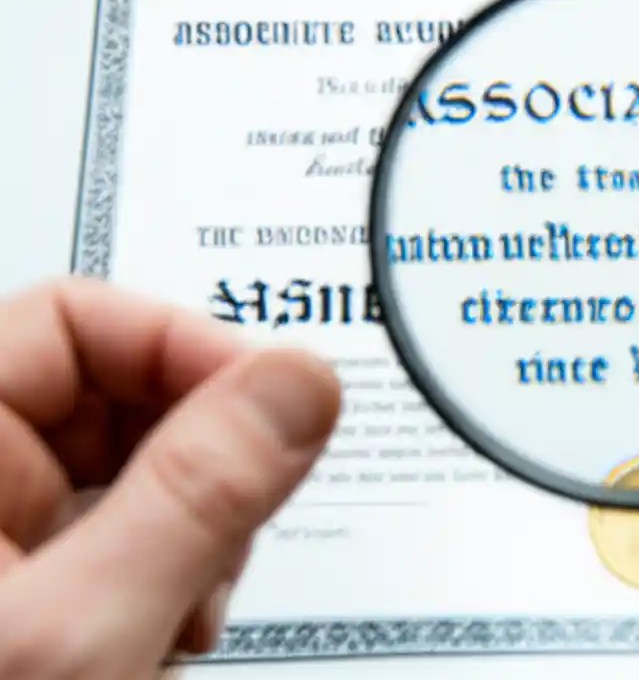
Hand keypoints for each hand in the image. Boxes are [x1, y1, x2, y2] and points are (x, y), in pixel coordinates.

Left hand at [0, 278, 340, 677]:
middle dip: (207, 466)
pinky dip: (180, 578)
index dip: (186, 350)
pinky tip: (171, 633)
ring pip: (148, 470)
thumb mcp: (85, 632)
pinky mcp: (40, 589)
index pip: (75, 318)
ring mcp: (8, 541)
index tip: (274, 410)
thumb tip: (298, 382)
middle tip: (227, 537)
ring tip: (187, 612)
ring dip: (202, 536)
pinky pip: (137, 538)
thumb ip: (198, 499)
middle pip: (125, 396)